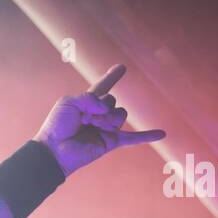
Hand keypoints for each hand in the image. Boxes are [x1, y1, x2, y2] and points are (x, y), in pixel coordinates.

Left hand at [32, 64, 165, 177]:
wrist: (55, 150)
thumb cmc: (57, 126)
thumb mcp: (69, 103)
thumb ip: (90, 98)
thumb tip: (107, 108)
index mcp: (88, 103)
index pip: (103, 87)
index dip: (112, 76)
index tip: (121, 67)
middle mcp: (99, 114)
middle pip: (112, 101)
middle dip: (99, 108)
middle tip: (84, 119)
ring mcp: (106, 128)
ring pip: (120, 115)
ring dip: (107, 119)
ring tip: (92, 126)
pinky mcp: (110, 142)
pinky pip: (132, 138)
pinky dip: (147, 135)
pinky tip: (162, 133)